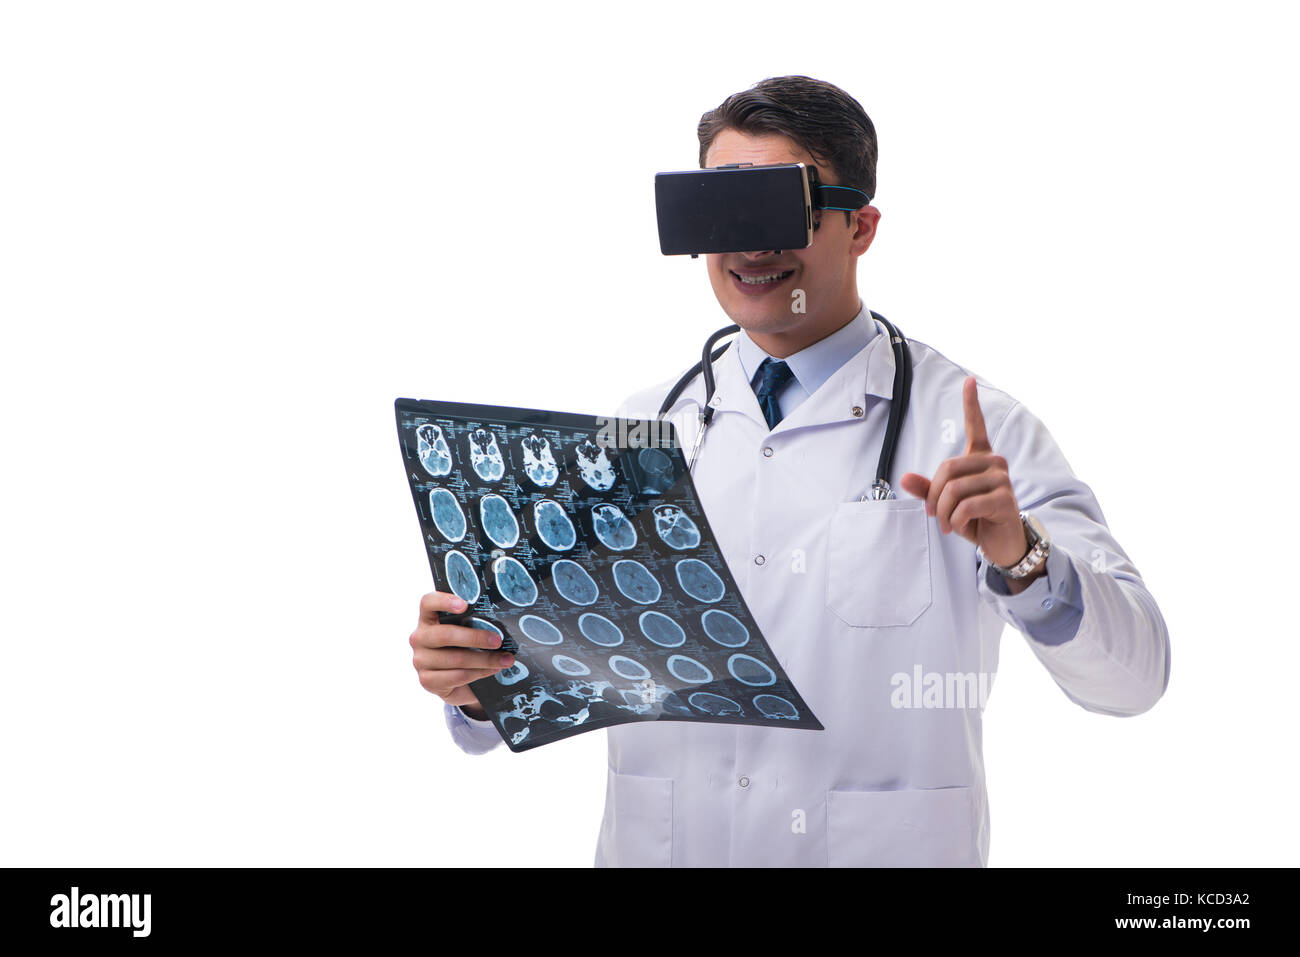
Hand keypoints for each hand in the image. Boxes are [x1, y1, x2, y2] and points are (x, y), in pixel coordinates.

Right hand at [410, 590, 513, 719]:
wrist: (456, 684)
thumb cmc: (463, 650)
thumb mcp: (466, 633)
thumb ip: (473, 623)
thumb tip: (499, 622)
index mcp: (428, 619)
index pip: (428, 603)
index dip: (444, 601)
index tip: (464, 605)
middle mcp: (420, 638)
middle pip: (445, 634)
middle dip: (475, 637)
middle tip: (498, 640)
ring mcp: (421, 660)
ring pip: (456, 658)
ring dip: (485, 659)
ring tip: (505, 659)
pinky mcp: (427, 681)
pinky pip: (457, 676)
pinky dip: (479, 673)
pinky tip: (492, 670)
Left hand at [899, 376, 1029, 568]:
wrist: (1002, 544)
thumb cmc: (975, 519)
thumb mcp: (947, 504)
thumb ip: (927, 490)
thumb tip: (904, 478)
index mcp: (980, 458)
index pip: (975, 426)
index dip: (971, 403)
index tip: (969, 380)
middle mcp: (993, 462)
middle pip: (947, 469)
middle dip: (934, 496)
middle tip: (934, 515)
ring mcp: (1001, 479)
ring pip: (954, 489)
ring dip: (944, 513)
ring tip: (949, 524)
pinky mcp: (1004, 499)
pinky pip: (966, 506)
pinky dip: (956, 521)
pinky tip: (960, 528)